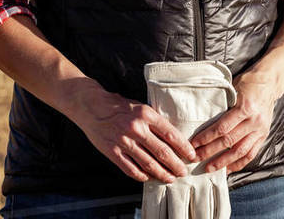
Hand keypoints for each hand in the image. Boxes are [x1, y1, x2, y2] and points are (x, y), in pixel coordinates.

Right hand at [66, 80, 198, 183]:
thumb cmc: (119, 106)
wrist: (92, 106)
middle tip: (183, 172)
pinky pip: (130, 169)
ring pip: (148, 163)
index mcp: (146, 114)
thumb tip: (173, 138)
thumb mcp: (140, 107)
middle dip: (176, 165)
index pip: (171, 134)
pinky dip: (141, 175)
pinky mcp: (112, 151)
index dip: (184, 148)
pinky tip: (149, 178)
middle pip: (162, 152)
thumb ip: (154, 121)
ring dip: (162, 173)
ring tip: (170, 178)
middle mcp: (136, 128)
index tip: (191, 155)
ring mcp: (123, 141)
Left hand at [189, 70, 280, 174]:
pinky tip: (228, 169)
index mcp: (245, 108)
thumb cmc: (248, 83)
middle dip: (210, 152)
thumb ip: (222, 105)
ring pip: (241, 151)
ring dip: (223, 162)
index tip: (194, 144)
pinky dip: (239, 163)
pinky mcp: (264, 134)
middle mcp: (254, 121)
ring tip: (209, 169)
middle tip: (196, 158)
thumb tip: (203, 121)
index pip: (222, 127)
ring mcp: (261, 129)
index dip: (207, 138)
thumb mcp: (233, 89)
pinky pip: (251, 153)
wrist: (270, 81)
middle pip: (229, 141)